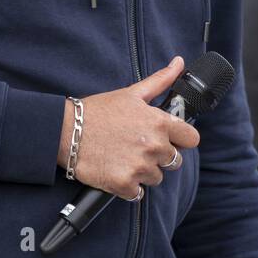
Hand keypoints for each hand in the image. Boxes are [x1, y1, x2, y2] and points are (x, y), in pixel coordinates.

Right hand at [59, 56, 199, 200]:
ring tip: (124, 158)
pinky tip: (116, 171)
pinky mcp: (124, 185)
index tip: (170, 139)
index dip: (181, 139)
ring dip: (144, 172)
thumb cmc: (98, 111)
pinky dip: (129, 187)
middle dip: (160, 156)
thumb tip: (179, 63)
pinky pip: (138, 194)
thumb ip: (160, 80)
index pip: (191, 139)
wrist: (66, 132)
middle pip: (175, 161)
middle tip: (138, 147)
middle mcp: (154, 146)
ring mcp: (140, 167)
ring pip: (156, 178)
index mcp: (159, 123)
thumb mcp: (131, 93)